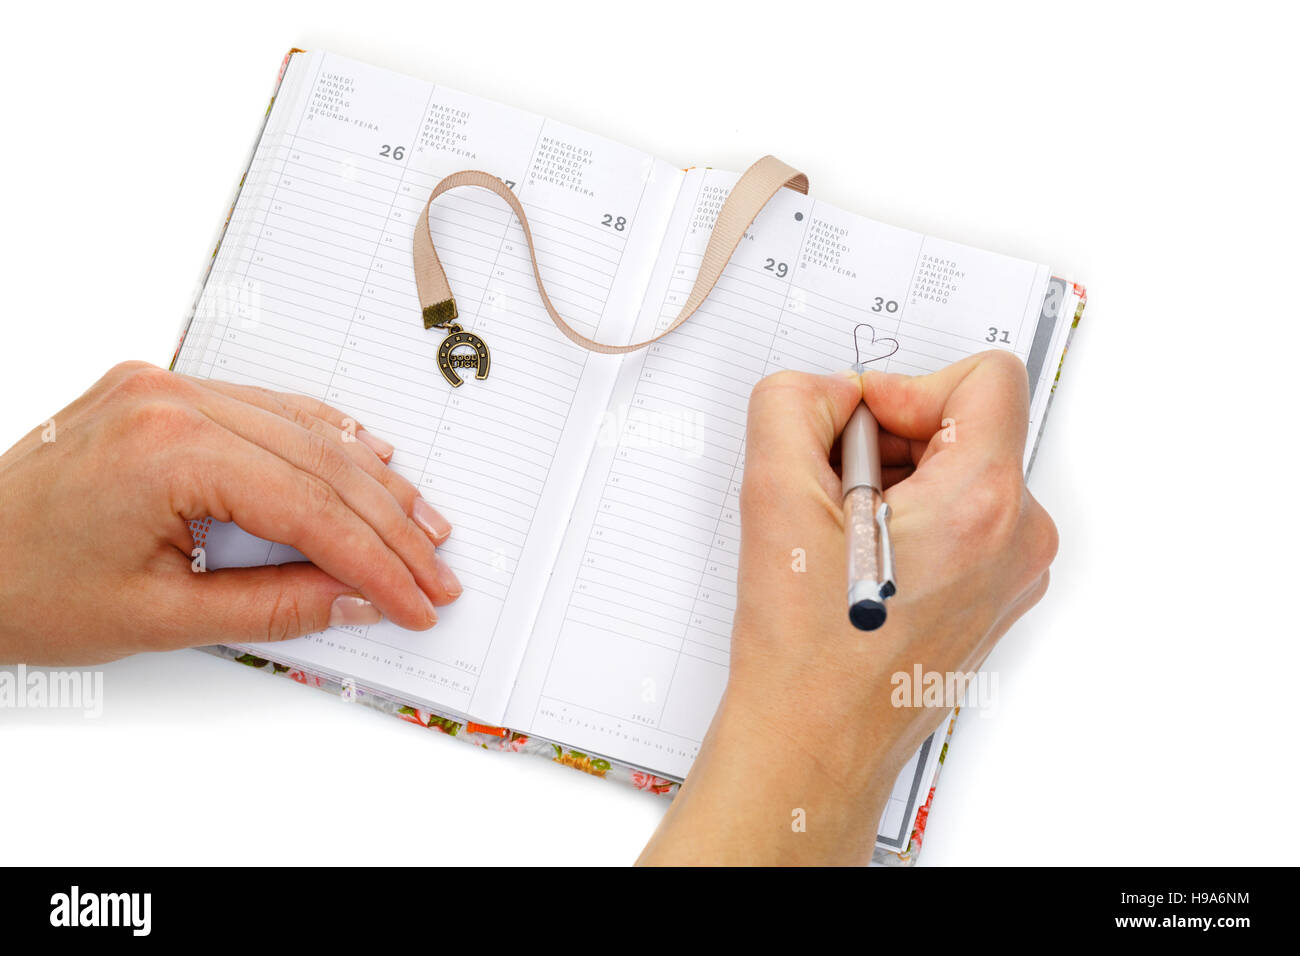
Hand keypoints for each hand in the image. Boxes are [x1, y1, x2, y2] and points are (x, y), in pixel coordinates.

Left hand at [0, 362, 461, 664]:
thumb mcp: (160, 618)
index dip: (377, 560)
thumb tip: (357, 598)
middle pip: (320, 462)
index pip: (309, 506)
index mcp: (168, 448)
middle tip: (434, 569)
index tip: (417, 598)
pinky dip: (324, 441)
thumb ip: (275, 607)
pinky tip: (367, 459)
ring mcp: (167, 387)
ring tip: (422, 523)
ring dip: (370, 481)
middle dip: (388, 524)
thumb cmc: (24, 589)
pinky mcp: (165, 392)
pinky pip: (268, 409)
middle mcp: (172, 400)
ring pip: (305, 429)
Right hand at [638, 352, 1057, 864]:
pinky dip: (911, 523)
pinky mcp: (994, 597)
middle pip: (969, 427)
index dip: (909, 387)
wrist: (815, 744)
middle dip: (893, 443)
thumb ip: (791, 405)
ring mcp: (1012, 574)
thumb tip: (828, 391)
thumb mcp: (774, 496)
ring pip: (961, 475)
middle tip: (836, 497)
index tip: (861, 431)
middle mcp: (1018, 538)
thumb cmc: (807, 652)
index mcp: (984, 503)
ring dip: (897, 485)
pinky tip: (862, 565)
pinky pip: (962, 522)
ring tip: (843, 540)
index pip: (987, 377)